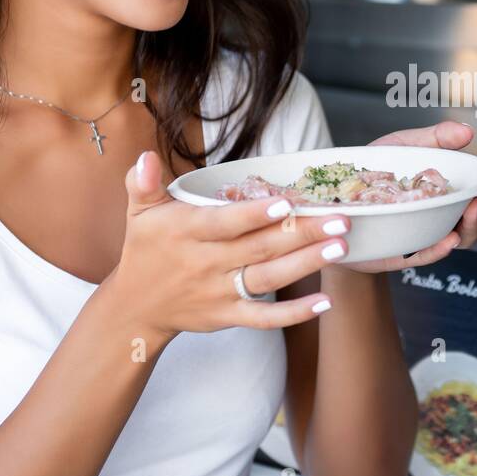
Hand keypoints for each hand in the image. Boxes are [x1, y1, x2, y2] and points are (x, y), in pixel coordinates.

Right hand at [103, 151, 357, 339]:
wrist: (135, 307)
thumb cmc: (146, 249)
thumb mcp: (139, 212)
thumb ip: (143, 183)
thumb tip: (146, 157)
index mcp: (186, 233)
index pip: (223, 223)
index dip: (253, 215)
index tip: (286, 203)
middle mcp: (206, 263)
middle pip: (259, 248)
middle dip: (302, 233)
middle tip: (340, 220)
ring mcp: (220, 292)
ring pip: (268, 278)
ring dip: (306, 264)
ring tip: (340, 248)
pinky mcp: (229, 316)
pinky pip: (264, 318)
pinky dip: (295, 313)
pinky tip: (325, 302)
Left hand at [338, 121, 476, 273]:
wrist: (335, 200)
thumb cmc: (373, 171)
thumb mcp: (405, 146)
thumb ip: (436, 138)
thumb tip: (466, 132)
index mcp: (453, 187)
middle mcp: (447, 213)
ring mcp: (430, 234)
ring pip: (465, 239)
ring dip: (474, 226)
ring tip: (471, 209)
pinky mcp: (406, 254)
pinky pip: (429, 255)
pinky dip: (443, 248)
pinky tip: (450, 238)